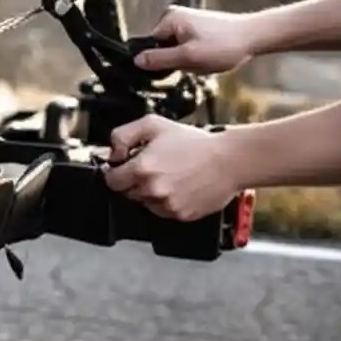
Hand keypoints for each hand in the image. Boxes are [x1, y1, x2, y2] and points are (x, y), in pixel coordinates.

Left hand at [101, 115, 242, 221]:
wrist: (228, 161)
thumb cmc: (194, 142)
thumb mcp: (154, 124)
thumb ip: (123, 136)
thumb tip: (113, 154)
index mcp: (141, 169)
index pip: (111, 181)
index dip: (117, 172)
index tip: (125, 167)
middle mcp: (152, 190)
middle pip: (127, 192)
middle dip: (135, 181)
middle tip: (154, 167)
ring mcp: (166, 205)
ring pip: (145, 203)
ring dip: (151, 192)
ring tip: (170, 176)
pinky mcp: (180, 215)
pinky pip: (163, 211)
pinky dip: (167, 201)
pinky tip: (180, 186)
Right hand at [133, 6, 258, 74]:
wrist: (253, 37)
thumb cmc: (225, 44)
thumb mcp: (188, 57)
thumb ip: (160, 60)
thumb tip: (137, 61)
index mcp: (168, 19)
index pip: (151, 46)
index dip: (163, 61)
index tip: (180, 65)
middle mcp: (174, 16)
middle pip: (164, 50)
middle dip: (179, 62)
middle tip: (197, 62)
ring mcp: (186, 21)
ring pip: (177, 52)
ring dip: (190, 61)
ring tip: (207, 59)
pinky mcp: (196, 28)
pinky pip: (188, 49)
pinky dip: (198, 57)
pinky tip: (212, 56)